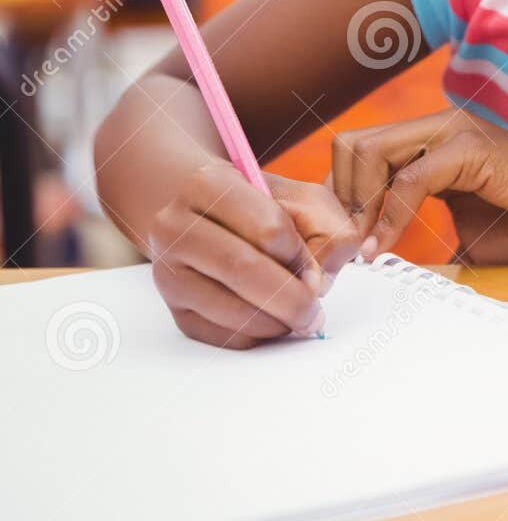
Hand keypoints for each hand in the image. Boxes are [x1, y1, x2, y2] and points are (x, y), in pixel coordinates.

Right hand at [148, 162, 363, 347]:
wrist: (200, 214)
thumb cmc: (257, 206)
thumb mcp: (299, 197)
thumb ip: (326, 228)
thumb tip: (319, 283)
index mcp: (208, 184)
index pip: (267, 228)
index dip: (301, 256)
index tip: (315, 270)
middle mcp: (176, 226)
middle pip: (242, 269)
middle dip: (291, 299)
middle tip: (315, 314)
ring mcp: (168, 270)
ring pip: (230, 309)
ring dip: (276, 322)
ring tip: (296, 316)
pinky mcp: (174, 308)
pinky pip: (220, 335)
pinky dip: (256, 336)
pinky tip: (270, 319)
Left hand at [330, 109, 507, 265]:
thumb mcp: (463, 239)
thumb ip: (423, 245)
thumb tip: (384, 281)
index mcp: (428, 142)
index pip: (356, 154)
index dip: (342, 200)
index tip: (345, 248)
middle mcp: (433, 127)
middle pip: (350, 146)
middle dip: (340, 200)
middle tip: (348, 249)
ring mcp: (450, 130)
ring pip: (368, 152)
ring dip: (358, 207)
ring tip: (364, 250)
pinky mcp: (468, 148)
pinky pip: (409, 179)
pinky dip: (390, 217)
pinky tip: (386, 250)